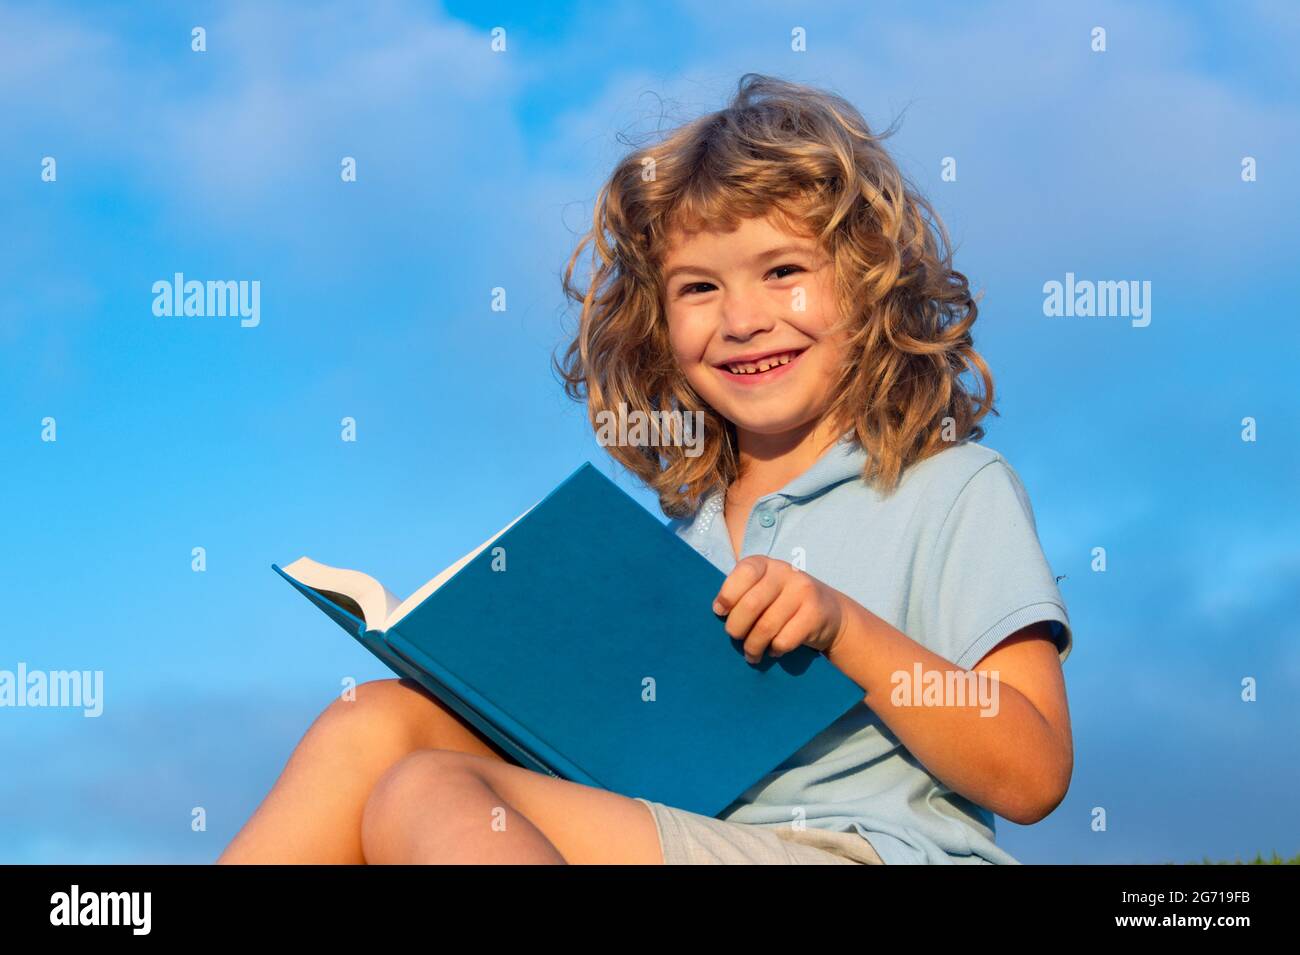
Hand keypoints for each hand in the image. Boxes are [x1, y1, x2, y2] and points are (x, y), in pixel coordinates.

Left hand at [712, 556, 848, 663]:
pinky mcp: (815, 614)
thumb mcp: (764, 589)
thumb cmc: (784, 603)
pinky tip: (774, 649)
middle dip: (737, 628)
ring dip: (753, 646)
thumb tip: (718, 611)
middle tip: (736, 638)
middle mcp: (786, 572)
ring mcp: (803, 592)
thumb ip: (743, 593)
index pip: (743, 573)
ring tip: (752, 653)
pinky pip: (784, 640)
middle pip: (751, 604)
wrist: (830, 612)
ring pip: (766, 627)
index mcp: (766, 564)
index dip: (727, 595)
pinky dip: (774, 650)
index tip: (720, 612)